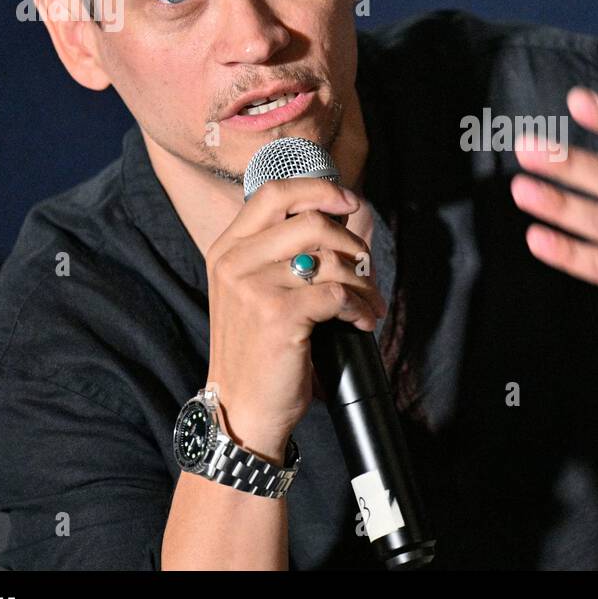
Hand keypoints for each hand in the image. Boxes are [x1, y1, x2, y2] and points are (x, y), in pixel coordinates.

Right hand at [204, 178, 388, 458]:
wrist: (242, 408)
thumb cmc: (259, 349)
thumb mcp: (256, 290)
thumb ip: (283, 253)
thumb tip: (342, 217)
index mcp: (228, 249)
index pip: (275, 193)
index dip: (319, 190)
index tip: (350, 203)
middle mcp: (235, 262)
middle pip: (311, 221)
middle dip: (352, 244)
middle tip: (365, 272)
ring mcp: (254, 287)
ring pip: (331, 259)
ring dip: (363, 283)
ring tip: (369, 304)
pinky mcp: (278, 315)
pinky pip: (338, 294)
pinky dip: (359, 308)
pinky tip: (361, 323)